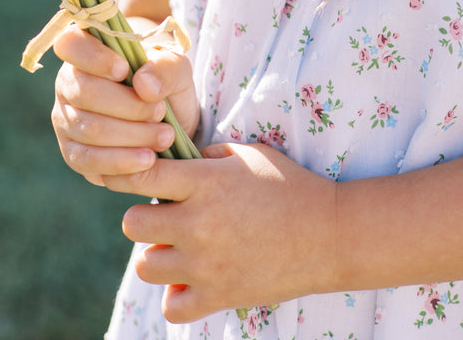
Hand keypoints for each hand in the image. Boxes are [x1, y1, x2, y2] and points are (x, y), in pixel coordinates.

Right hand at [51, 25, 199, 187]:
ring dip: (132, 135)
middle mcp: (68, 83)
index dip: (93, 57)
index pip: (69, 43)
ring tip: (165, 136)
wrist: (167, 118)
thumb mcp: (176, 68)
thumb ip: (165, 68)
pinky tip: (147, 160)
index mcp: (86, 49)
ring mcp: (66, 119)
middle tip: (160, 111)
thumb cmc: (164, 82)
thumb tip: (143, 85)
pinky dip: (120, 162)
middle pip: (84, 92)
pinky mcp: (73, 153)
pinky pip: (88, 161)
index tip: (124, 69)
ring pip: (89, 129)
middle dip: (128, 106)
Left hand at [115, 142, 338, 322]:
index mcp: (205, 182)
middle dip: (144, 217)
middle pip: (132, 225)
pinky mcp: (219, 297)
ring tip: (181, 248)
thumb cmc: (290, 185)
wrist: (330, 234)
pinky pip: (172, 307)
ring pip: (145, 266)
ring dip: (158, 255)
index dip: (133, 173)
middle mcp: (199, 223)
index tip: (143, 178)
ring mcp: (206, 265)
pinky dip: (177, 295)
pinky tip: (193, 279)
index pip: (141, 175)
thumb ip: (208, 156)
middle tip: (166, 216)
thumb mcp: (249, 154)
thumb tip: (180, 161)